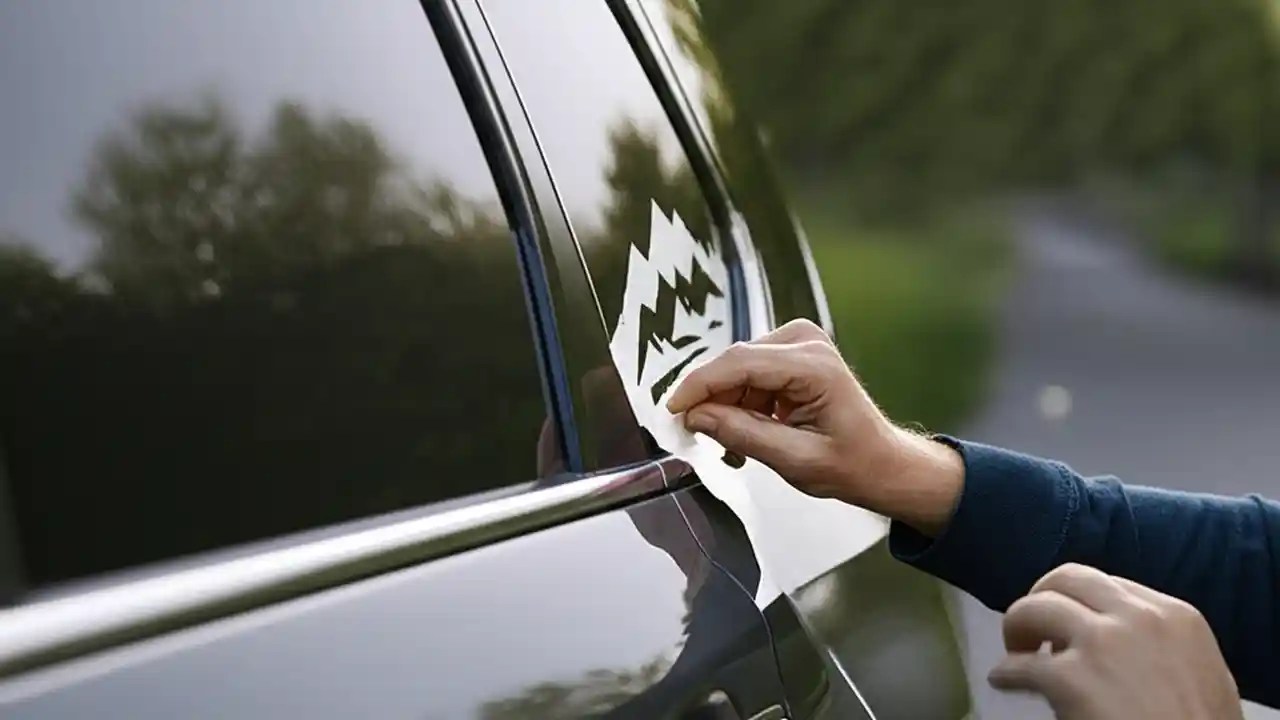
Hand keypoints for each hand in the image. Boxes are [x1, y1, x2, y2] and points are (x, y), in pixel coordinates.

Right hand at [665, 319, 963, 535]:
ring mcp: (799, 343)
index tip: (672, 411)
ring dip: (726, 407)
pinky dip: (740, 403)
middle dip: (711, 401)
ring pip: (737, 370)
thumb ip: (743, 435)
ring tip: (734, 448)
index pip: (740, 363)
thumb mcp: (794, 460)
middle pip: (735, 364)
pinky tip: (746, 432)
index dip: (699, 386)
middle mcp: (806, 342)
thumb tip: (696, 416)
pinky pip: (747, 374)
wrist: (880, 462)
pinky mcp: (790, 352)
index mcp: (815, 366)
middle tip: (699, 438)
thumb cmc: (851, 463)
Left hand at [991, 563, 1240, 719]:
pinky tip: (1004, 681)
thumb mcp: (1206, 675)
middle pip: (1067, 579)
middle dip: (1042, 597)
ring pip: (1034, 608)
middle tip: (1034, 627)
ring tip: (1016, 652)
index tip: (1071, 625)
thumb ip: (1164, 647)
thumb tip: (1126, 645)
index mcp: (1175, 615)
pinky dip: (1005, 672)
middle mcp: (1137, 617)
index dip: (1082, 603)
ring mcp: (1102, 643)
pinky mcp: (1072, 679)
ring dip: (1017, 626)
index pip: (1109, 584)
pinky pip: (1019, 665)